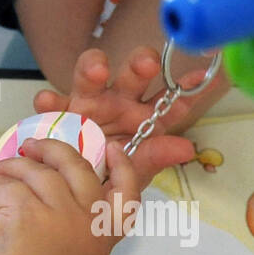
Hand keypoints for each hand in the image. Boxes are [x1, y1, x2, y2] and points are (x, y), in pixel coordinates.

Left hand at [0, 137, 144, 254]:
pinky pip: (8, 186)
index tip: (113, 148)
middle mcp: (86, 223)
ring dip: (12, 167)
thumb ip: (70, 230)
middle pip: (77, 167)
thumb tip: (40, 193)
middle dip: (53, 150)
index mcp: (101, 238)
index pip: (127, 195)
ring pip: (37, 171)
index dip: (124, 167)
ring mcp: (59, 215)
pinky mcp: (26, 213)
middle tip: (31, 147)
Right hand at [33, 45, 200, 185]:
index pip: (171, 100)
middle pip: (133, 75)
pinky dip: (51, 102)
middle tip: (147, 63)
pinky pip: (54, 104)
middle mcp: (121, 102)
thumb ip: (157, 157)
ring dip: (94, 67)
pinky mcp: (61, 113)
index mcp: (146, 117)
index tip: (205, 76)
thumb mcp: (137, 172)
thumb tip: (187, 148)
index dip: (189, 87)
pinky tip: (49, 103)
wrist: (74, 191)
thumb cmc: (112, 177)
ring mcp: (90, 103)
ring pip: (91, 76)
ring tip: (97, 69)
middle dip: (140, 64)